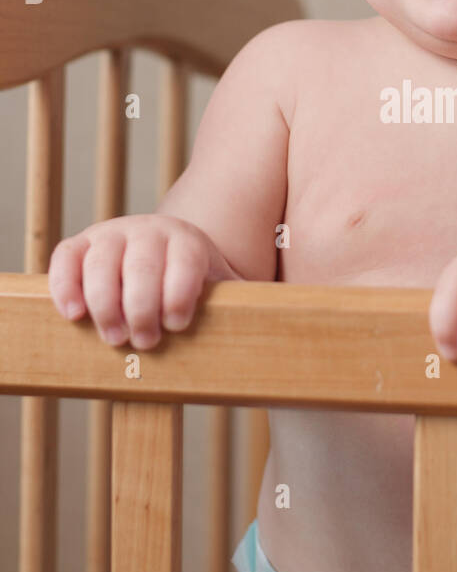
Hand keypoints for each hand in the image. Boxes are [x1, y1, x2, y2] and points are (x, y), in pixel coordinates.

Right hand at [48, 214, 238, 349]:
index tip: (178, 324)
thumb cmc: (197, 290)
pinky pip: (66, 258)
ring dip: (105, 304)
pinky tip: (74, 315)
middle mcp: (150, 230)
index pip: (186, 260)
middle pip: (142, 265)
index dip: (180, 293)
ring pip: (101, 263)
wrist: (164, 264)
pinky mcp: (81, 245)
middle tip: (145, 341)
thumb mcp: (225, 293)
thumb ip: (244, 305)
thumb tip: (276, 325)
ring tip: (116, 339)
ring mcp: (112, 234)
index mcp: (189, 240)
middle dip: (141, 306)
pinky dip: (65, 285)